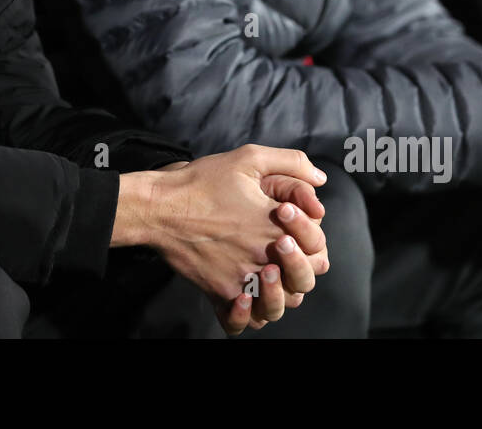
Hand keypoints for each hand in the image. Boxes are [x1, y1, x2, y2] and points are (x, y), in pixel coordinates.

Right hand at [117, 146, 327, 335]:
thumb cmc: (203, 182)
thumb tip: (321, 178)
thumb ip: (292, 163)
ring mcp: (241, 280)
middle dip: (301, 265)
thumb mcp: (249, 158)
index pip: (317, 245)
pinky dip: (246, 317)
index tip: (288, 218)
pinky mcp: (219, 292)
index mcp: (277, 228)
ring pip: (277, 307)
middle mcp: (263, 258)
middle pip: (303, 281)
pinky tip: (244, 297)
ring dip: (278, 293)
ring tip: (265, 273)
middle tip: (282, 248)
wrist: (161, 207)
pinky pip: (240, 323)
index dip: (311, 233)